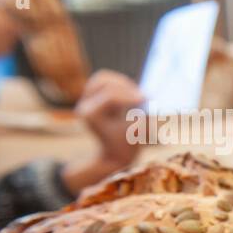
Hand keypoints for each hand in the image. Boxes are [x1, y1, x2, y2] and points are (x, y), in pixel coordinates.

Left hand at [64, 70, 145, 194]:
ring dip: (122, 83)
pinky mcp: (91, 97)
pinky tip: (130, 92)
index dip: (131, 96)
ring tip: (136, 93)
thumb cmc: (127, 145)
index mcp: (92, 116)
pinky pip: (104, 80)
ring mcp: (85, 100)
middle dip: (126, 87)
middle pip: (104, 83)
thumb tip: (148, 96)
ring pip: (103, 78)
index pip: (111, 97)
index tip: (147, 98)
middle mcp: (84, 106)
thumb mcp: (137, 132)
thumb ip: (142, 114)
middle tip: (142, 96)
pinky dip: (118, 83)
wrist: (114, 154)